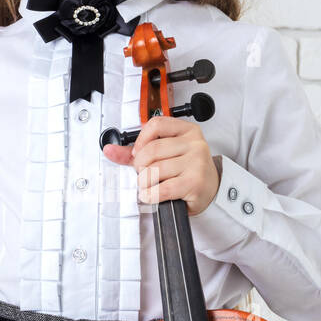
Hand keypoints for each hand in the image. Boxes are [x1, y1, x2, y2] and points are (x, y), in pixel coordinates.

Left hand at [103, 114, 220, 215]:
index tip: (137, 153)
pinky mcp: (194, 182)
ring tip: (149, 185)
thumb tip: (110, 150)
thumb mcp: (165, 155)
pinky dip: (150, 195)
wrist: (209, 190)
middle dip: (140, 166)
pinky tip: (151, 195)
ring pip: (155, 170)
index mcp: (187, 131)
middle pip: (152, 150)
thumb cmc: (187, 171)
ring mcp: (196, 162)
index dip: (140, 140)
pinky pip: (162, 188)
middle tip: (143, 173)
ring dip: (144, 182)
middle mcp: (194, 144)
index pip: (156, 125)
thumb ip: (136, 152)